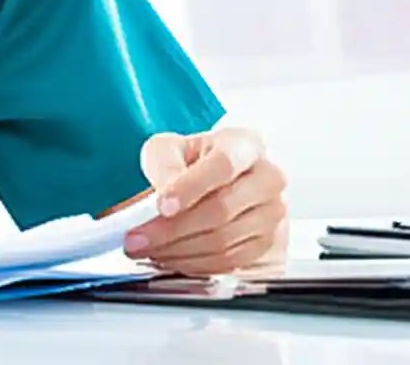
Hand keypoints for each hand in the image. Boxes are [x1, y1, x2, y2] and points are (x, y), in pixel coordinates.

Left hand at [124, 126, 288, 275]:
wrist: (213, 185)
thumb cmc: (192, 162)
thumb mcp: (169, 149)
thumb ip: (164, 163)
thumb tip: (165, 192)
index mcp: (245, 145)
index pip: (223, 165)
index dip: (190, 188)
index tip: (162, 206)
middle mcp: (267, 179)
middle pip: (221, 209)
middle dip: (172, 228)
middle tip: (137, 237)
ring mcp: (271, 214)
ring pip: (223, 241)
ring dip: (177, 250)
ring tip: (146, 248)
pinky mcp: (267, 245)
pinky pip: (227, 262)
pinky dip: (192, 264)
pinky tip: (168, 258)